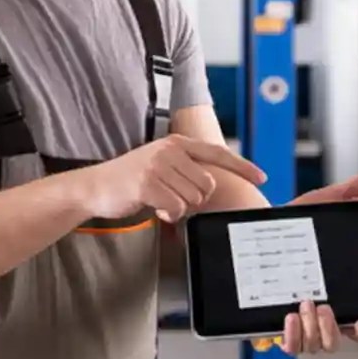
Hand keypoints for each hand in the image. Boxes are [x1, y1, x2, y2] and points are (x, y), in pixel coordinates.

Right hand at [74, 135, 266, 223]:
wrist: (96, 186)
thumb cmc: (132, 180)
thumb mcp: (161, 164)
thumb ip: (186, 169)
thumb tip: (211, 186)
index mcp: (177, 143)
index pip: (218, 153)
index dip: (242, 166)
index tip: (262, 177)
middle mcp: (170, 150)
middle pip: (208, 185)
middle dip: (195, 199)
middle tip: (173, 198)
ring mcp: (157, 165)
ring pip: (193, 198)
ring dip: (180, 208)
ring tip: (160, 201)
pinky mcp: (147, 184)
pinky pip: (175, 208)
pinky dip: (168, 215)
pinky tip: (154, 208)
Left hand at [251, 170, 357, 354]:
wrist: (252, 230)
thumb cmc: (289, 222)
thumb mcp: (316, 204)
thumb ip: (345, 192)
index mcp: (335, 292)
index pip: (357, 325)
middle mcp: (316, 312)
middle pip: (334, 343)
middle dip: (332, 330)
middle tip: (321, 305)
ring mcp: (295, 321)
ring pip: (312, 347)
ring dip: (311, 332)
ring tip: (302, 305)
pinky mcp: (272, 323)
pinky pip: (287, 346)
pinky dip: (290, 338)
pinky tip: (286, 317)